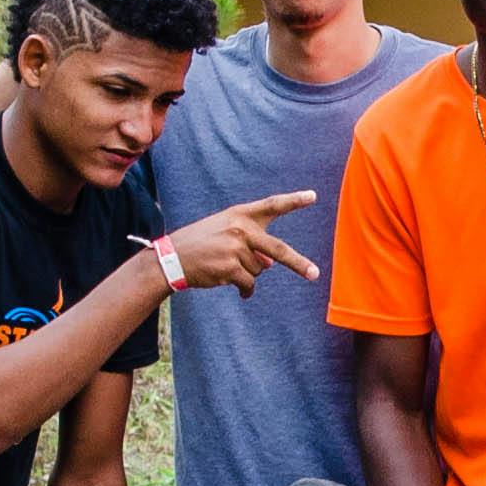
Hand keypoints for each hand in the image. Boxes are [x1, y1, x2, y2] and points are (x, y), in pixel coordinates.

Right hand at [157, 192, 321, 297]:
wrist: (171, 258)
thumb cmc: (200, 244)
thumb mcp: (224, 233)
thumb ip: (250, 243)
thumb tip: (270, 265)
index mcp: (239, 215)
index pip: (271, 205)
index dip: (293, 200)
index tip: (313, 196)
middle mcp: (239, 229)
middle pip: (277, 249)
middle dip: (298, 263)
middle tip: (314, 274)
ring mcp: (235, 248)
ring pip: (259, 270)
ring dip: (247, 274)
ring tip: (226, 268)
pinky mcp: (229, 268)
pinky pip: (249, 283)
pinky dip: (245, 289)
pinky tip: (233, 286)